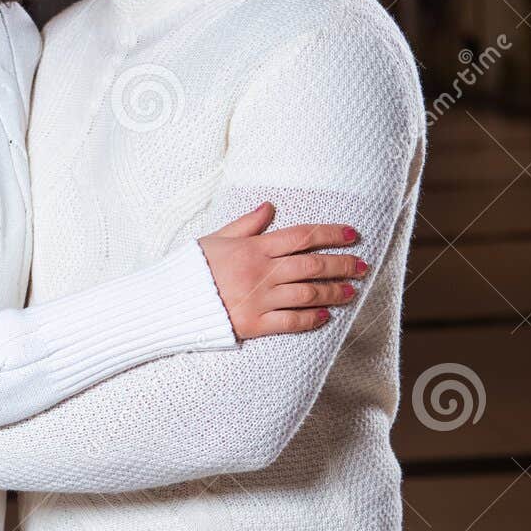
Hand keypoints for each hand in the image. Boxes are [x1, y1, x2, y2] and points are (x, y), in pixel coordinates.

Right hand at [199, 203, 368, 339]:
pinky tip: (326, 316)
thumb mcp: (215, 238)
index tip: (352, 235)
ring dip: (334, 292)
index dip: (331, 234)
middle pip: (312, 265)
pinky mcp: (254, 324)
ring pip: (308, 293)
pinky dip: (312, 319)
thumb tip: (269, 206)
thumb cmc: (190, 269)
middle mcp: (261, 272)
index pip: (302, 237)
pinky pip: (291, 322)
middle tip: (362, 265)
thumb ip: (246, 225)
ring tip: (351, 291)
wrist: (168, 302)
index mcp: (253, 248)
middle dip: (342, 264)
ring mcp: (259, 299)